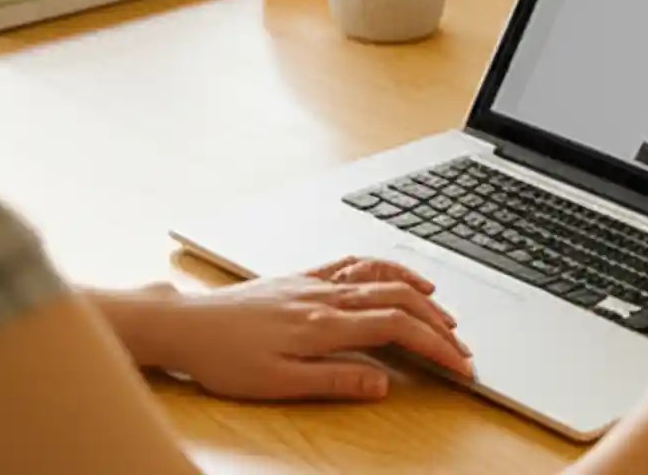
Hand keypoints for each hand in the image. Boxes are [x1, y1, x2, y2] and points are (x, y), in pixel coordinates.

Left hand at [106, 257, 472, 401]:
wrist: (186, 326)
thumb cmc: (224, 359)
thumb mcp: (278, 384)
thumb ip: (335, 380)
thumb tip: (384, 384)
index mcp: (324, 325)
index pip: (398, 329)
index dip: (436, 346)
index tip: (460, 365)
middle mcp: (325, 297)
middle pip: (400, 300)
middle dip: (439, 324)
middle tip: (462, 348)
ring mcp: (315, 283)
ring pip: (383, 278)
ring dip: (419, 293)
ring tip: (444, 314)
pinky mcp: (302, 277)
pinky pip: (354, 263)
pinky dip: (385, 267)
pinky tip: (395, 277)